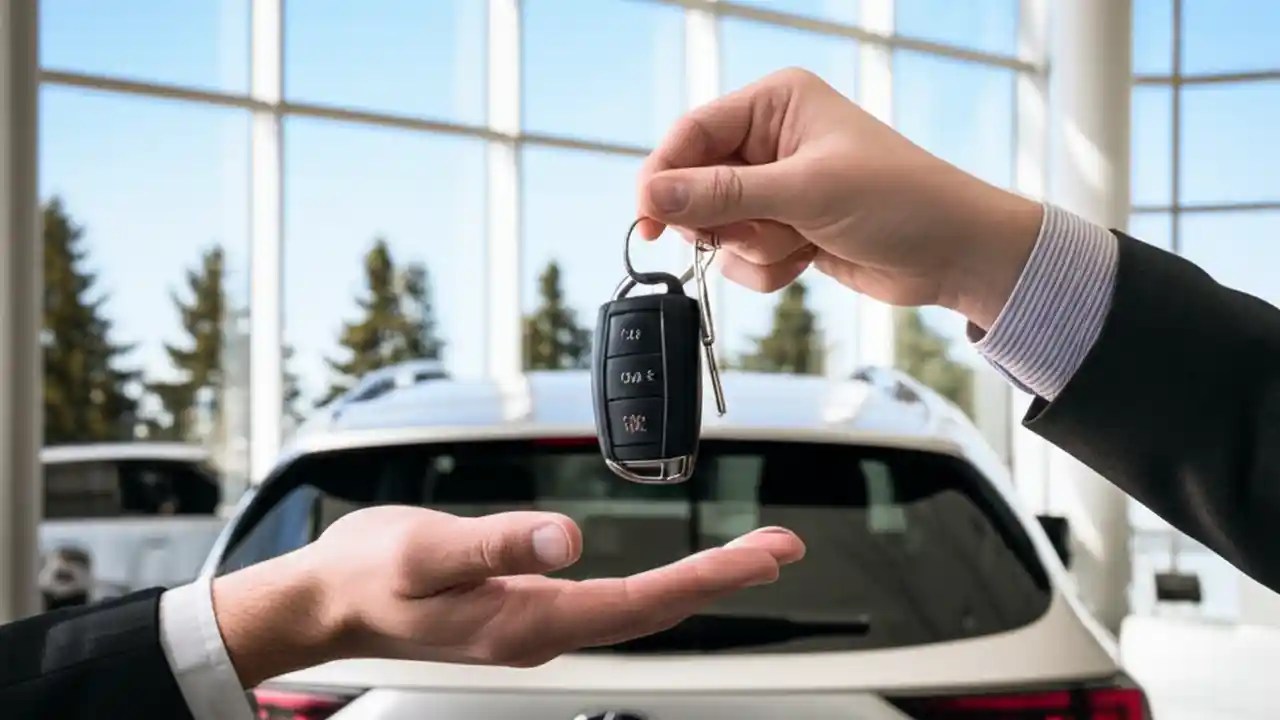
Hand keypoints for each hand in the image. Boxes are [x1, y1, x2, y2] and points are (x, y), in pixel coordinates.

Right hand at [212, 505, 803, 686]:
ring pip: (637, 607)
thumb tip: (569, 538)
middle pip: (654, 609)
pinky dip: (656, 582)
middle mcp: (543, 631)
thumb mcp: (427, 550)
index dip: (707, 577)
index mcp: (529, 622)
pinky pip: (610, 601)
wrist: (328, 602)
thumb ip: (499, 544)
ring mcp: (536, 623)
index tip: (762, 556)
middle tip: (780, 548)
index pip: (641, 602)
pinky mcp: (526, 609)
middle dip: (721, 578)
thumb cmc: (369, 575)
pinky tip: (673, 574)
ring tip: (747, 556)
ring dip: (696, 580)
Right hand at [635, 67, 1043, 330]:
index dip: (663, 178)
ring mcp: (777, 187)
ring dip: (752, 248)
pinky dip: (767, 267)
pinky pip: (743, 256)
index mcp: (776, 103)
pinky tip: (807, 258)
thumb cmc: (900, 201)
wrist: (954, 254)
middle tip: (752, 233)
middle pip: (697, 185)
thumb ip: (722, 195)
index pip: (693, 134)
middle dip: (722, 221)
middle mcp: (771, 139)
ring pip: (719, 228)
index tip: (646, 220)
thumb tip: (652, 197)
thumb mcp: (804, 193)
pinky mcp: (786, 227)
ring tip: (799, 241)